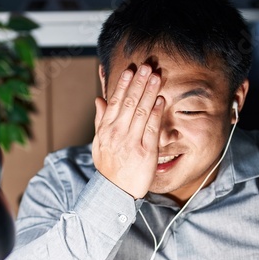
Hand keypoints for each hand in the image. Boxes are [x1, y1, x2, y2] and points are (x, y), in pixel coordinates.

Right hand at [92, 64, 163, 198]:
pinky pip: (151, 129)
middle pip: (129, 103)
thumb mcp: (98, 143)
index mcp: (106, 130)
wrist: (114, 192)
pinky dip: (156, 113)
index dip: (124, 85)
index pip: (115, 102)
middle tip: (147, 66)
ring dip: (149, 93)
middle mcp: (118, 134)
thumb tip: (98, 99)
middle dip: (139, 83)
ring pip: (141, 112)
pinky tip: (160, 100)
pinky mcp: (146, 152)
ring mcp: (132, 143)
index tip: (130, 70)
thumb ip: (100, 120)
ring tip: (156, 77)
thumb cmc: (108, 167)